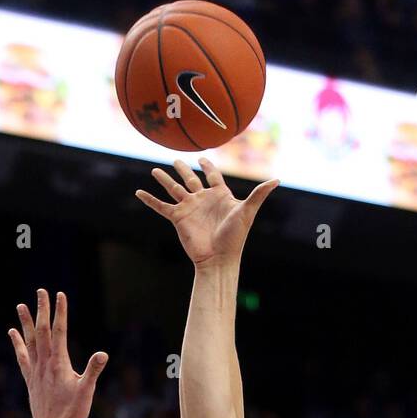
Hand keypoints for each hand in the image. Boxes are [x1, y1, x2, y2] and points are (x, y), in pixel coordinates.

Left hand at [9, 289, 106, 417]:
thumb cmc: (71, 414)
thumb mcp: (86, 392)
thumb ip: (93, 371)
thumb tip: (102, 354)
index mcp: (59, 364)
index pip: (59, 331)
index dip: (59, 312)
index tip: (59, 294)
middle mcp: (44, 364)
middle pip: (42, 331)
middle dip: (42, 310)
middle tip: (41, 291)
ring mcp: (35, 372)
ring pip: (29, 341)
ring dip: (25, 323)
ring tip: (20, 305)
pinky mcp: (30, 380)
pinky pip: (22, 357)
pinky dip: (17, 343)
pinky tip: (13, 333)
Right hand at [135, 157, 278, 268]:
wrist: (218, 259)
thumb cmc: (235, 237)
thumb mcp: (247, 211)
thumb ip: (259, 194)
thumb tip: (277, 180)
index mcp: (219, 195)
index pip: (212, 176)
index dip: (208, 166)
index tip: (202, 158)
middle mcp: (202, 200)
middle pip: (190, 179)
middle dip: (182, 169)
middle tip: (175, 158)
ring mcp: (189, 208)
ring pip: (174, 189)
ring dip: (164, 179)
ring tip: (155, 170)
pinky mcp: (178, 218)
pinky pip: (161, 206)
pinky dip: (150, 200)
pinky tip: (139, 193)